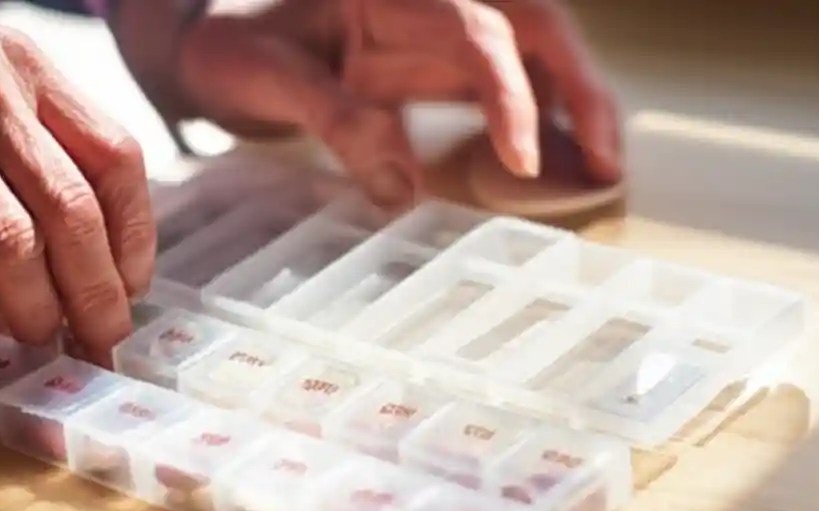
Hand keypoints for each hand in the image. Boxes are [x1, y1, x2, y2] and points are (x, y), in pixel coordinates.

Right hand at [0, 0, 154, 361]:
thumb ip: (31, 141)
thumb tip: (93, 247)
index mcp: (23, 67)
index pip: (116, 159)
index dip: (135, 235)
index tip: (133, 285)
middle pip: (75, 211)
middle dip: (99, 292)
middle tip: (104, 339)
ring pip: (15, 242)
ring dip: (39, 308)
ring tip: (42, 339)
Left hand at [178, 0, 620, 206]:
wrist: (209, 33)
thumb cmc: (231, 44)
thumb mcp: (266, 78)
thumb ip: (335, 118)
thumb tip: (402, 184)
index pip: (478, 32)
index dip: (510, 96)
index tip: (524, 161)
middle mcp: (430, 0)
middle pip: (534, 26)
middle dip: (580, 89)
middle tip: (609, 160)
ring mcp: (435, 30)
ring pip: (531, 51)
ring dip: (571, 103)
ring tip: (600, 166)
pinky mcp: (432, 62)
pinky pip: (502, 82)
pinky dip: (534, 118)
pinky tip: (547, 161)